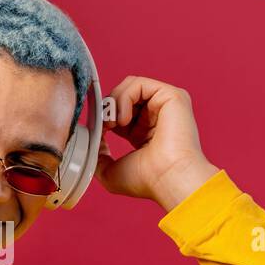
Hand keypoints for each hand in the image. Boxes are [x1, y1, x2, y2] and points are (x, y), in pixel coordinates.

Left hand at [94, 76, 220, 212]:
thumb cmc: (146, 181)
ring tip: (112, 124)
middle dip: (107, 107)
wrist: (168, 179)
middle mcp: (157, 116)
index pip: (120, 111)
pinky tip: (123, 120)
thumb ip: (97, 155)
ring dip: (113, 102)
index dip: (104, 116)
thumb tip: (92, 140)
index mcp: (145, 132)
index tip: (99, 131)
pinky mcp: (172, 96)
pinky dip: (123, 98)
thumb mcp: (110, 171)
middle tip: (104, 127)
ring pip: (130, 85)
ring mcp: (166, 104)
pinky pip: (139, 83)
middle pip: (123, 94)